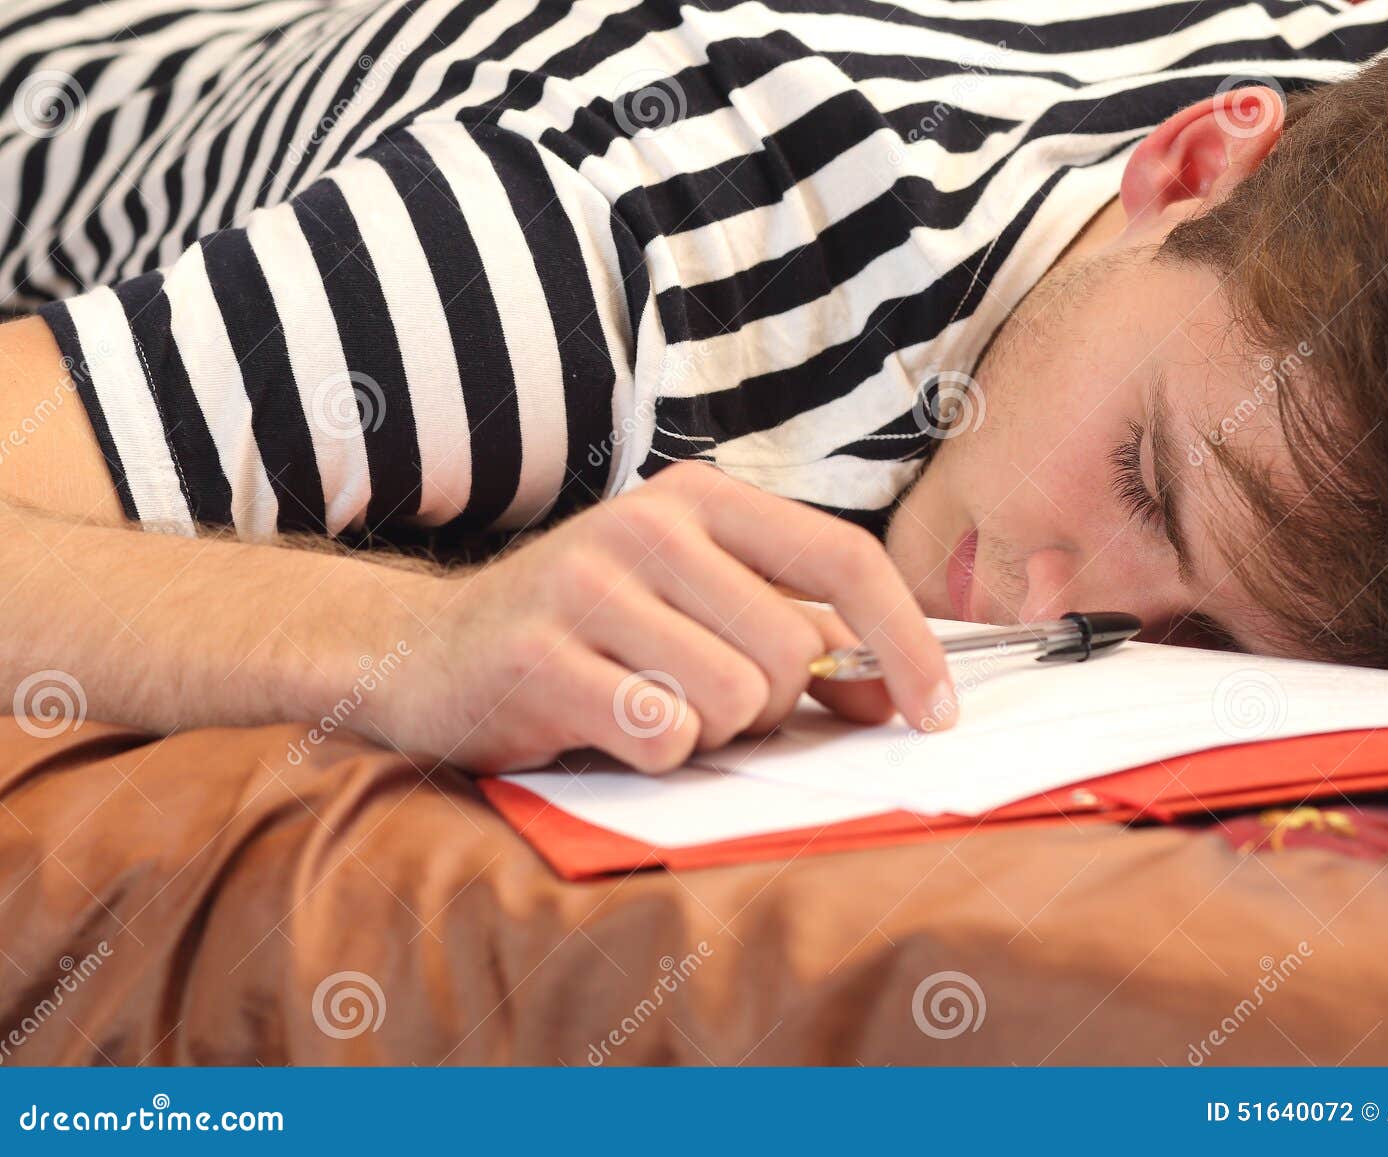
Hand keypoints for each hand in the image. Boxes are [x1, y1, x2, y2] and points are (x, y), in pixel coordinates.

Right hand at [366, 462, 953, 773]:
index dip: (908, 642)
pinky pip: (660, 735)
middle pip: (791, 651)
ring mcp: (587, 582)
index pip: (845, 559)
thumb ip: (793, 633)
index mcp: (701, 499)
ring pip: (733, 700)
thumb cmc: (586, 633)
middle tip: (697, 696)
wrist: (428, 650)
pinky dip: (650, 753)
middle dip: (765, 706)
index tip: (938, 713)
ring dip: (704, 731)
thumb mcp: (694, 606)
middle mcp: (648, 524)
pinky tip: (600, 723)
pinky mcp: (538, 653)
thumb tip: (889, 692)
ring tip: (643, 704)